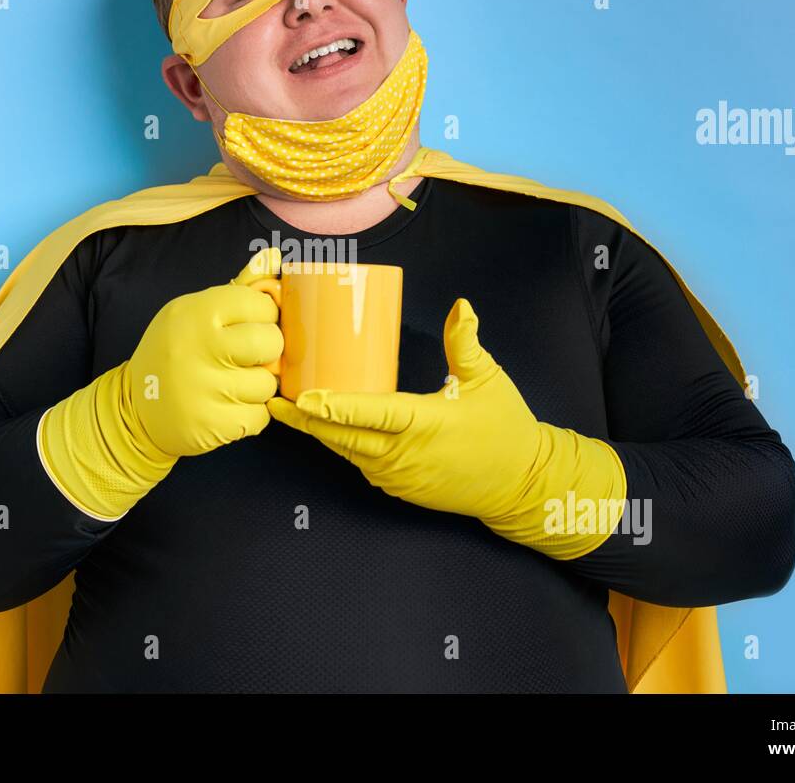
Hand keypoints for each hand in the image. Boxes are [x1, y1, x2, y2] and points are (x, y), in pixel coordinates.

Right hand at [38, 247, 282, 520]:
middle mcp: (200, 347)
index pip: (262, 304)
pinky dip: (251, 414)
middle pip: (271, 343)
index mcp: (197, 312)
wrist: (135, 407)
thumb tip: (275, 256)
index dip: (264, 316)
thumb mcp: (195, 311)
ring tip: (233, 382)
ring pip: (268, 384)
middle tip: (247, 355)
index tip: (250, 324)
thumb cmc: (176, 350)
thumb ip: (239, 287)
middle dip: (267, 350)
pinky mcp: (213, 425)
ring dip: (258, 386)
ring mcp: (206, 389)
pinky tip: (228, 406)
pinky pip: (260, 416)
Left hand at [266, 297, 626, 557]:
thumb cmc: (505, 427)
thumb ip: (466, 342)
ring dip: (318, 432)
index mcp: (424, 423)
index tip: (300, 397)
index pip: (370, 414)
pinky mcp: (398, 488)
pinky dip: (340, 446)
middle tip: (274, 398)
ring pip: (346, 452)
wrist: (520, 484)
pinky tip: (322, 429)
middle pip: (342, 436)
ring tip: (288, 410)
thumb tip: (460, 305)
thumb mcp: (488, 379)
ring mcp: (398, 476)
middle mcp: (404, 454)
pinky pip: (360, 464)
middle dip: (306, 420)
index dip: (332, 407)